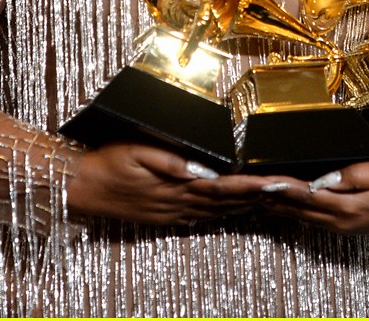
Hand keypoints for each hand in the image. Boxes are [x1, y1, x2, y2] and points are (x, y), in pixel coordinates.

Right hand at [65, 142, 280, 225]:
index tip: (276, 182)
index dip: (252, 186)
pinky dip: (224, 214)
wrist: (81, 186)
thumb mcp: (136, 151)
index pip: (224, 186)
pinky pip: (203, 217)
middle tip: (287, 192)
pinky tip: (236, 211)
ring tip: (272, 200)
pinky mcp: (166, 216)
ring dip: (246, 207)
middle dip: (259, 198)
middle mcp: (179, 203)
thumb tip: (200, 166)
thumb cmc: (107, 161)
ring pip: (219, 212)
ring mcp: (173, 213)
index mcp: (176, 185)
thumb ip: (170, 159)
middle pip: (228, 202)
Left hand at [257, 160, 368, 233]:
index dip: (283, 187)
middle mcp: (340, 222)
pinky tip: (283, 205)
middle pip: (299, 209)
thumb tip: (322, 178)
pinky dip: (294, 211)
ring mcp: (341, 227)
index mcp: (347, 207)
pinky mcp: (343, 226)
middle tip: (251, 187)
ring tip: (258, 195)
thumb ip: (349, 176)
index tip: (263, 180)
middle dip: (274, 198)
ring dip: (280, 206)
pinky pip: (311, 219)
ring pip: (302, 216)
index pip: (307, 194)